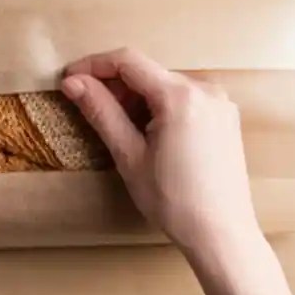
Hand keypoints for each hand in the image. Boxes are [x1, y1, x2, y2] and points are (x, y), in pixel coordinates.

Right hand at [62, 48, 257, 253]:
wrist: (221, 233)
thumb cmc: (174, 201)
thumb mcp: (129, 156)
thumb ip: (101, 112)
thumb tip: (73, 83)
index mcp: (180, 97)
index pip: (128, 61)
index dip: (94, 65)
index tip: (69, 78)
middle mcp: (205, 90)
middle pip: (148, 72)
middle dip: (115, 85)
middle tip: (89, 108)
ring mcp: (219, 102)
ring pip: (165, 85)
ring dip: (137, 97)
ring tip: (120, 128)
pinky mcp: (225, 116)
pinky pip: (185, 98)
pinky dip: (160, 106)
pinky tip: (148, 133)